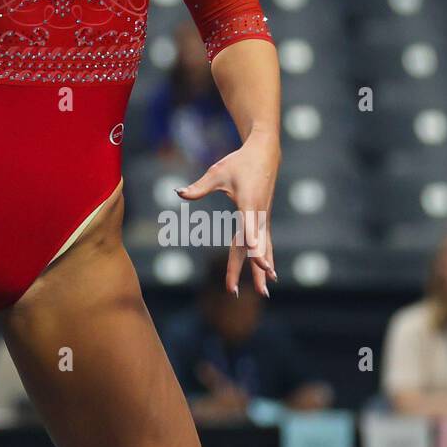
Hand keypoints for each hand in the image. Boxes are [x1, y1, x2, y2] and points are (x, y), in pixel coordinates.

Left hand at [176, 134, 278, 296]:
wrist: (265, 154)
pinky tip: (269, 275)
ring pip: (263, 249)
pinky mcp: (264, 220)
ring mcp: (263, 219)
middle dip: (253, 268)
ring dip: (262, 270)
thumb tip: (178, 193)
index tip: (257, 260)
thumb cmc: (239, 162)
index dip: (253, 245)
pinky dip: (266, 259)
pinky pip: (265, 244)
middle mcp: (259, 215)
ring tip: (264, 292)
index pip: (250, 229)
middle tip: (252, 291)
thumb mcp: (217, 172)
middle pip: (254, 246)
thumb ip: (199, 187)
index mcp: (248, 204)